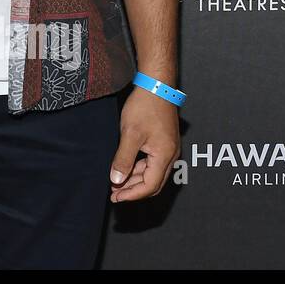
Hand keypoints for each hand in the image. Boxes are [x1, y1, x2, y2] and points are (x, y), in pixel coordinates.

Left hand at [110, 86, 179, 201]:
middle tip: (114, 194)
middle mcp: (170, 156)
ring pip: (152, 174)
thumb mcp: (130, 134)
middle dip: (133, 190)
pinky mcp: (163, 143)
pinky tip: (125, 168)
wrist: (156, 86)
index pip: (149, 186)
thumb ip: (124, 159)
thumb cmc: (144, 107)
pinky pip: (152, 163)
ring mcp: (168, 150)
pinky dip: (139, 169)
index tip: (115, 197)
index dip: (132, 194)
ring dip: (135, 180)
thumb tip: (116, 180)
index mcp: (164, 156)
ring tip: (116, 183)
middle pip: (153, 183)